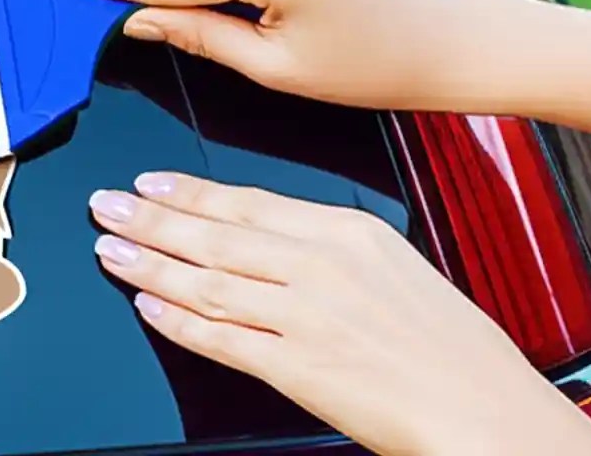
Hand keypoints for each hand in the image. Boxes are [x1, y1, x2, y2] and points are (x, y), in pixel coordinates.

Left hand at [88, 172, 590, 455]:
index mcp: (349, 232)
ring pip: (207, 282)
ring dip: (149, 265)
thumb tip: (268, 239)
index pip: (248, 202)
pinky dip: (178, 322)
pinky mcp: (298, 369)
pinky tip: (148, 307)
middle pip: (215, 235)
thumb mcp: (394, 266)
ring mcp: (305, 317)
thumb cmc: (451, 345)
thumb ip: (329, 248)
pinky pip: (221, 340)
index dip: (189, 192)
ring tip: (112, 250)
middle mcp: (321, 267)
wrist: (485, 407)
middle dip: (150, 219)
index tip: (151, 183)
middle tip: (105, 205)